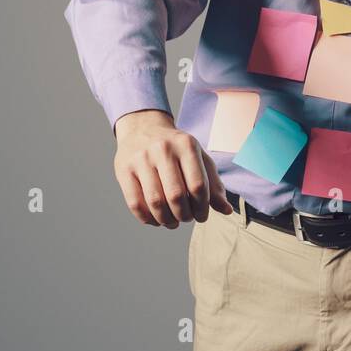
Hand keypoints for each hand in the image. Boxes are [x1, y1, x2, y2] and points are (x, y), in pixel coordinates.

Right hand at [113, 110, 232, 227]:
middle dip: (184, 215)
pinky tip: (155, 219)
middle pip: (176, 196)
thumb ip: (213, 184)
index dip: (202, 208)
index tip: (201, 216)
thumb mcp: (198, 158)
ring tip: (172, 222)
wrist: (143, 128)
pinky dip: (147, 218)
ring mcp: (141, 158)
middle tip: (186, 218)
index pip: (198, 185)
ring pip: (155, 202)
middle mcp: (163, 149)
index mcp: (186, 145)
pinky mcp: (123, 169)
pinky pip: (135, 203)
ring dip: (166, 220)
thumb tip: (226, 210)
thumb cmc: (176, 149)